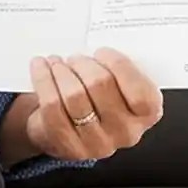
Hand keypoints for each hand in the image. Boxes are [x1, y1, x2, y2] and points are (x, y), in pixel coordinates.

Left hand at [11, 47, 162, 162]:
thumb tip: (96, 42)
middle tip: (74, 57)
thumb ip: (118, 67)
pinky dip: (43, 80)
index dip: (118, 66)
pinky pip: (52, 105)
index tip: (101, 52)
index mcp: (147, 114)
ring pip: (73, 96)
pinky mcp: (68, 145)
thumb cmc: (98, 100)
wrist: (68, 129)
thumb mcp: (119, 84)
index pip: (141, 93)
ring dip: (61, 71)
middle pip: (101, 86)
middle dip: (83, 64)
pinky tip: (41, 68)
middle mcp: (126, 132)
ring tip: (56, 63)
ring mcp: (97, 143)